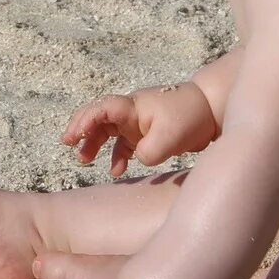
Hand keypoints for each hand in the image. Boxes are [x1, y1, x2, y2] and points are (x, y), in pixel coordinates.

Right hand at [61, 84, 216, 177]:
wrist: (211, 110)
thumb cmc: (190, 117)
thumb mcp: (169, 138)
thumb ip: (147, 152)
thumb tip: (136, 158)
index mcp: (133, 107)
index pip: (102, 109)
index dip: (85, 121)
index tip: (74, 136)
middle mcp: (130, 112)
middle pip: (98, 116)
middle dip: (80, 127)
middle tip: (67, 142)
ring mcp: (137, 122)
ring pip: (107, 130)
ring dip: (93, 143)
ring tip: (83, 160)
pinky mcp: (145, 133)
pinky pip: (123, 144)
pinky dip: (117, 156)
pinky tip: (116, 172)